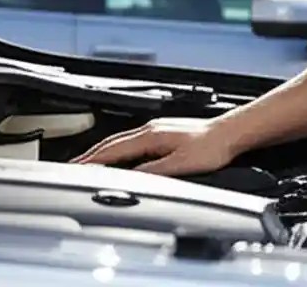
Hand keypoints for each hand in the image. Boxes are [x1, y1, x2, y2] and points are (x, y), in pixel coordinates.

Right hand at [70, 117, 238, 175]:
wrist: (232, 133)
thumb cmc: (213, 147)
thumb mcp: (180, 165)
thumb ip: (153, 171)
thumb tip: (130, 178)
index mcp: (151, 136)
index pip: (113, 150)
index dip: (92, 160)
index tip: (75, 168)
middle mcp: (151, 129)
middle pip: (112, 143)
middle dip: (91, 154)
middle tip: (73, 166)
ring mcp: (158, 129)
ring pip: (122, 140)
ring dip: (104, 151)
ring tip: (90, 161)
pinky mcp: (166, 131)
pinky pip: (133, 140)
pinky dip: (119, 149)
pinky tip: (120, 155)